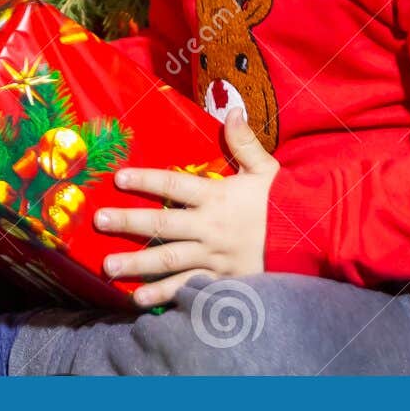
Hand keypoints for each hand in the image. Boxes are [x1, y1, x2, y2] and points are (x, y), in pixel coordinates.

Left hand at [91, 108, 278, 307]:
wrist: (311, 243)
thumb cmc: (284, 204)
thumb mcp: (267, 170)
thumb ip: (244, 143)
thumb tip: (232, 111)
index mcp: (218, 197)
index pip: (174, 184)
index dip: (145, 179)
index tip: (118, 177)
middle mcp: (210, 228)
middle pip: (162, 224)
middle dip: (127, 221)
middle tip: (98, 220)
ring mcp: (213, 258)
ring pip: (168, 260)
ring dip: (136, 263)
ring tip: (107, 266)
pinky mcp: (220, 281)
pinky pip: (187, 289)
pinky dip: (163, 295)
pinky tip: (138, 299)